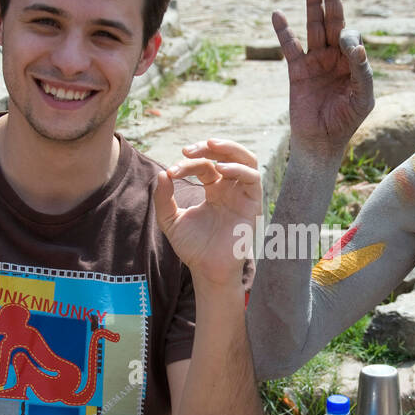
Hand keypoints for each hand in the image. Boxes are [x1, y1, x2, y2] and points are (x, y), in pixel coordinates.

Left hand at [155, 139, 261, 288]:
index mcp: (214, 189)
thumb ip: (164, 198)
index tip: (171, 172)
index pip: (204, 166)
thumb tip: (161, 174)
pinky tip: (221, 169)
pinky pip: (253, 179)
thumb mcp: (170, 220)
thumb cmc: (192, 247)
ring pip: (245, 160)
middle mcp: (230, 189)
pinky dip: (239, 169)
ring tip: (209, 145)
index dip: (188, 164)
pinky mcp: (253, 204)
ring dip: (229, 148)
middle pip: (226, 156)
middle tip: (188, 150)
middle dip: (208, 148)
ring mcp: (243, 195)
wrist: (206, 269)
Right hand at [271, 0, 374, 159]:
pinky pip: (290, 47)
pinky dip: (283, 31)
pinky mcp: (297, 71)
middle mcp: (335, 58)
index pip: (351, 37)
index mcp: (353, 63)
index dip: (348, 36)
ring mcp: (315, 62)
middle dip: (332, 1)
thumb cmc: (346, 122)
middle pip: (333, 23)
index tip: (344, 47)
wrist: (320, 143)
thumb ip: (362, 71)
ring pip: (314, 28)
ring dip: (313, 7)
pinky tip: (278, 14)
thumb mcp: (362, 97)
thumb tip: (355, 45)